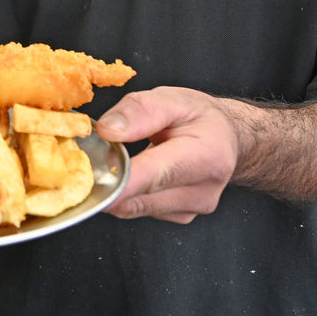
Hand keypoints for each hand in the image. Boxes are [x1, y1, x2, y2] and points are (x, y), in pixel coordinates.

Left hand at [96, 86, 239, 224]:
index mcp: (206, 156)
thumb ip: (139, 110)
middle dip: (110, 180)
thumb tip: (108, 131)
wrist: (226, 138)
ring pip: (136, 206)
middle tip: (91, 156)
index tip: (90, 181)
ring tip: (123, 157)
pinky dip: (129, 193)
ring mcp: (192, 209)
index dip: (121, 182)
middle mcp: (202, 191)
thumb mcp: (172, 99)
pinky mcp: (180, 217)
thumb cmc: (199, 116)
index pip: (156, 175)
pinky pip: (141, 208)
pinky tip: (136, 172)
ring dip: (119, 187)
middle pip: (141, 197)